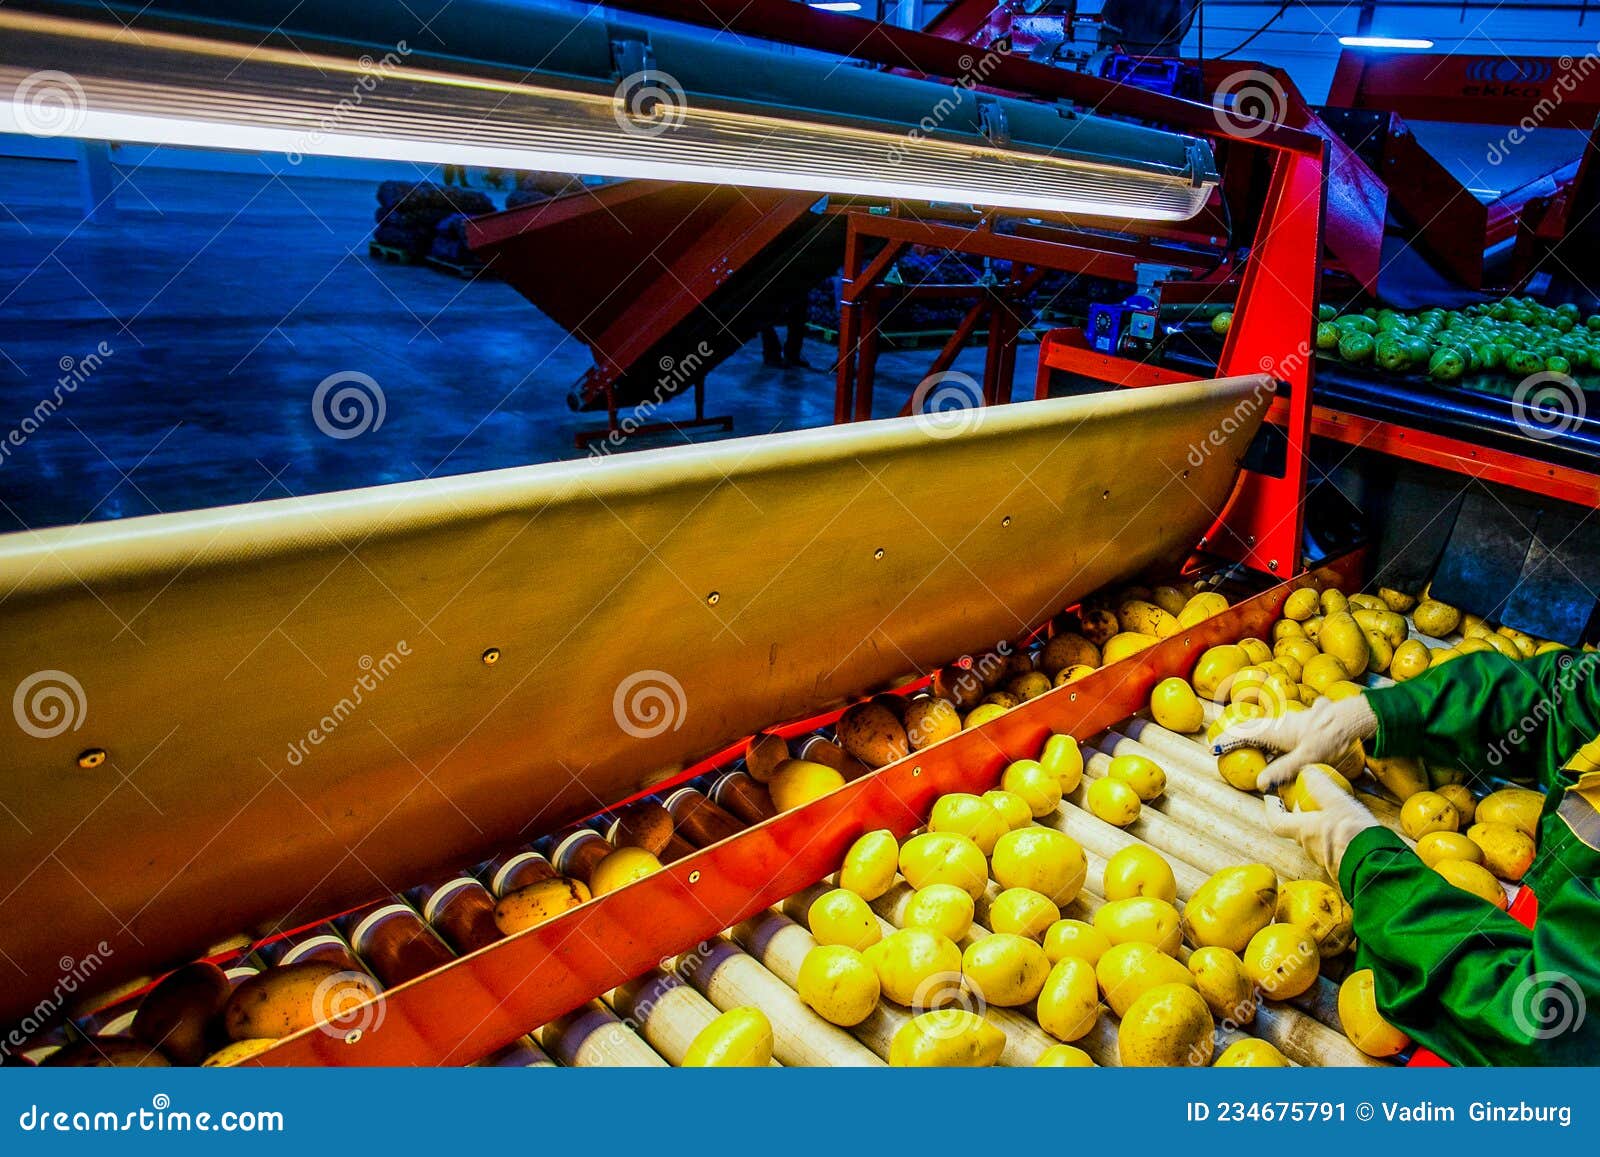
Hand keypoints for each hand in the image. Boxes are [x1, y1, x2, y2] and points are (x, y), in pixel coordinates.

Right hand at [1212, 694, 1377, 790]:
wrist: (1352, 718)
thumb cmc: (1330, 739)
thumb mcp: (1307, 760)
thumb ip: (1282, 770)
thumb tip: (1260, 783)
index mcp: (1276, 731)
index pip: (1244, 734)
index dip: (1227, 741)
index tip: (1213, 748)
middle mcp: (1279, 723)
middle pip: (1250, 727)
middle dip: (1233, 736)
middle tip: (1221, 746)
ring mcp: (1289, 720)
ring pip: (1262, 726)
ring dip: (1248, 734)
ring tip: (1240, 744)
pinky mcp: (1300, 722)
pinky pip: (1275, 727)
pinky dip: (1264, 733)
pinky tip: (1271, 742)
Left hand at [1264, 769, 1381, 880]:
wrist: (1375, 865)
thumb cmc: (1354, 834)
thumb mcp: (1337, 802)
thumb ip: (1320, 786)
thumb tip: (1307, 771)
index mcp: (1303, 830)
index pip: (1275, 820)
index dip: (1271, 807)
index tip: (1271, 797)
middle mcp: (1309, 846)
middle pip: (1296, 827)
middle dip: (1300, 812)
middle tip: (1308, 799)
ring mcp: (1323, 858)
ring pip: (1314, 837)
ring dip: (1318, 824)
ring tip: (1332, 811)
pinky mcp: (1338, 865)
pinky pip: (1330, 847)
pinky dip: (1332, 835)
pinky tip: (1347, 829)